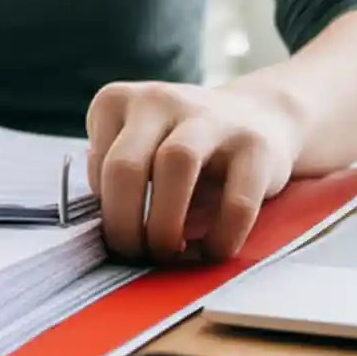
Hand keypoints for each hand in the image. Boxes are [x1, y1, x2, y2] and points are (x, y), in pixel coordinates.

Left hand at [86, 82, 300, 263]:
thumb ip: (112, 183)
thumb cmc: (182, 151)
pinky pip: (235, 200)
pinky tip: (211, 252)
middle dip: (124, 224)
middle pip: (125, 166)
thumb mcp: (137, 154)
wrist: (259, 117)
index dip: (106, 210)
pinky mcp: (256, 144)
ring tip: (168, 254)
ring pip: (175, 165)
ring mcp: (210, 116)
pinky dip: (220, 236)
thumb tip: (107, 234)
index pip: (97, 166)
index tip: (125, 226)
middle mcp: (159, 100)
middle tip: (135, 254)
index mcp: (119, 101)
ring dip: (164, 225)